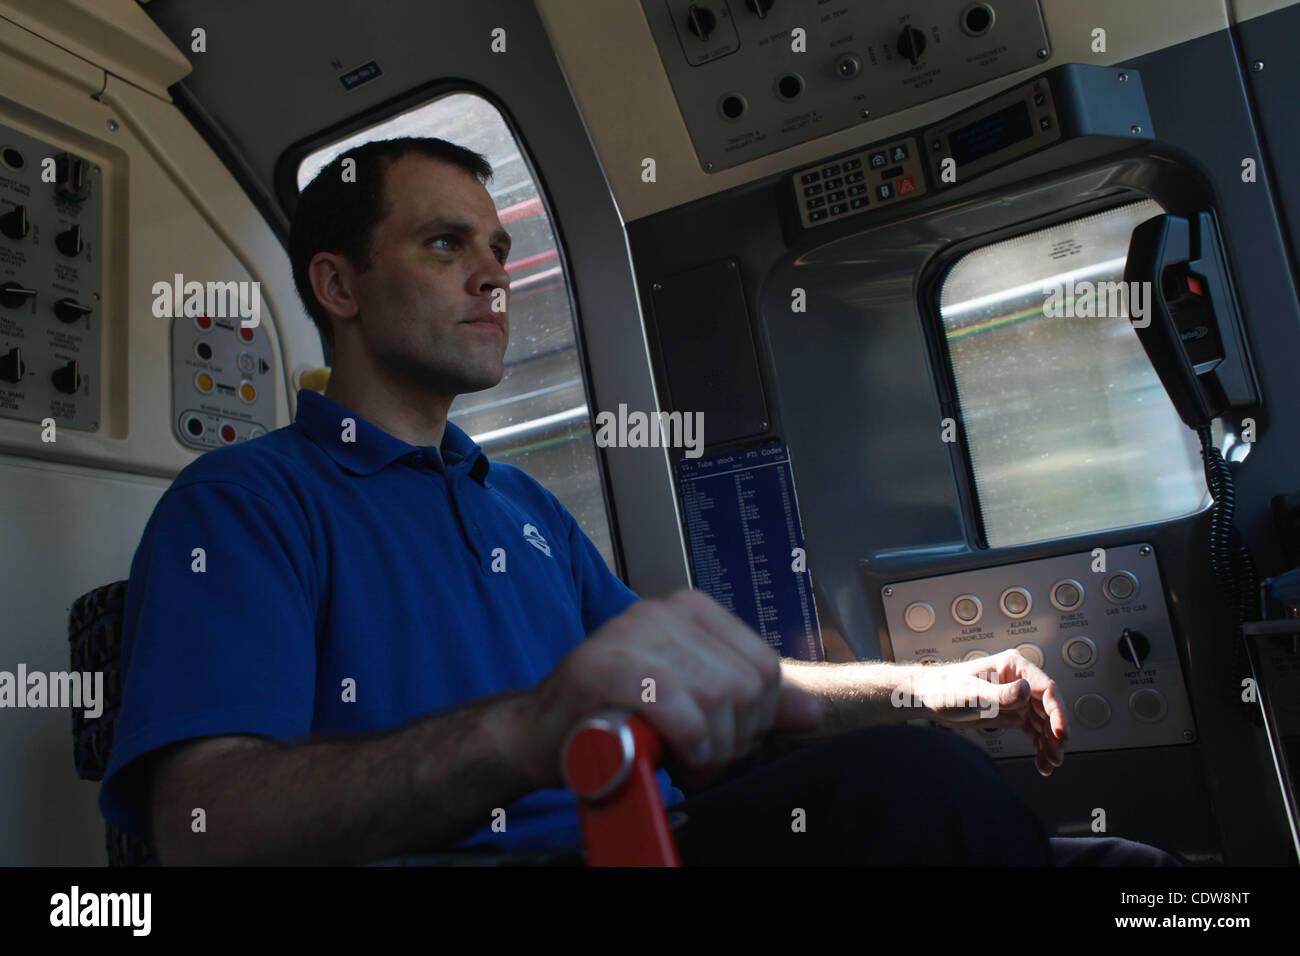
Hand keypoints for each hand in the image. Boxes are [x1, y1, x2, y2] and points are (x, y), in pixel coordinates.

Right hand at [532, 588, 822, 787]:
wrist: (544, 733)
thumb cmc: (618, 717)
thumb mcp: (694, 704)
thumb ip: (751, 703)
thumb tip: (811, 712)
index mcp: (690, 611)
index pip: (764, 666)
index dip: (755, 719)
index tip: (724, 741)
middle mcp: (662, 611)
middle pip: (745, 685)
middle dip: (733, 738)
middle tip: (702, 758)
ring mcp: (631, 633)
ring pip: (717, 697)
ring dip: (709, 749)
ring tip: (685, 760)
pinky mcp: (606, 665)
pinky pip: (678, 709)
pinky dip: (686, 744)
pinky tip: (671, 757)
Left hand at [907, 649, 1068, 775]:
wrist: (928, 698)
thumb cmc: (945, 689)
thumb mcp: (972, 694)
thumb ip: (1000, 694)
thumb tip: (1026, 690)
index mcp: (1014, 668)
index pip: (1047, 690)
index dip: (1058, 712)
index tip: (1061, 734)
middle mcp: (1019, 682)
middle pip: (1049, 708)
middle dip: (1056, 733)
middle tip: (1058, 755)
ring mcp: (1017, 698)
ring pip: (1043, 722)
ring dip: (1049, 743)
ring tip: (1051, 763)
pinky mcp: (1011, 713)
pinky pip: (1033, 730)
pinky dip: (1039, 746)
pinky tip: (1041, 761)